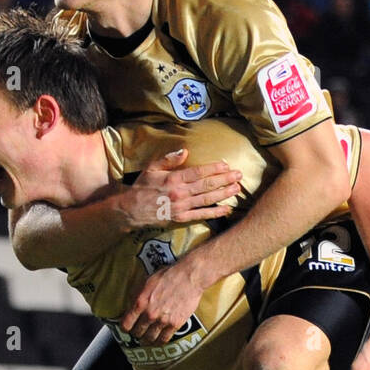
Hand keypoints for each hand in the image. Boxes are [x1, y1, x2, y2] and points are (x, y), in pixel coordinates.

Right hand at [116, 148, 240, 230]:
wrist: (131, 210)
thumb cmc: (142, 187)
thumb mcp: (151, 168)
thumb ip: (169, 159)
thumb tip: (185, 151)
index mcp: (173, 179)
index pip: (198, 172)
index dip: (214, 168)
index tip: (226, 165)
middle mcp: (180, 193)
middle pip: (207, 185)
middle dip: (224, 180)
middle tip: (239, 175)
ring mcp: (182, 207)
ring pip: (207, 200)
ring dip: (224, 194)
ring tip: (237, 189)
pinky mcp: (181, 218)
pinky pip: (201, 215)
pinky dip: (215, 213)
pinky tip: (226, 209)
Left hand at [120, 256, 205, 344]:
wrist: (189, 277)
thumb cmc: (169, 276)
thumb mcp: (146, 282)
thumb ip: (136, 296)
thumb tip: (129, 307)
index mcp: (140, 302)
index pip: (126, 324)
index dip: (124, 327)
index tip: (126, 328)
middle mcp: (150, 314)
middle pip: (137, 333)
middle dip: (136, 333)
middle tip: (137, 332)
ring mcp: (162, 320)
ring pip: (150, 339)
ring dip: (146, 340)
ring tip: (146, 340)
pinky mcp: (175, 324)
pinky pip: (164, 339)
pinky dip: (159, 342)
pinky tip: (157, 341)